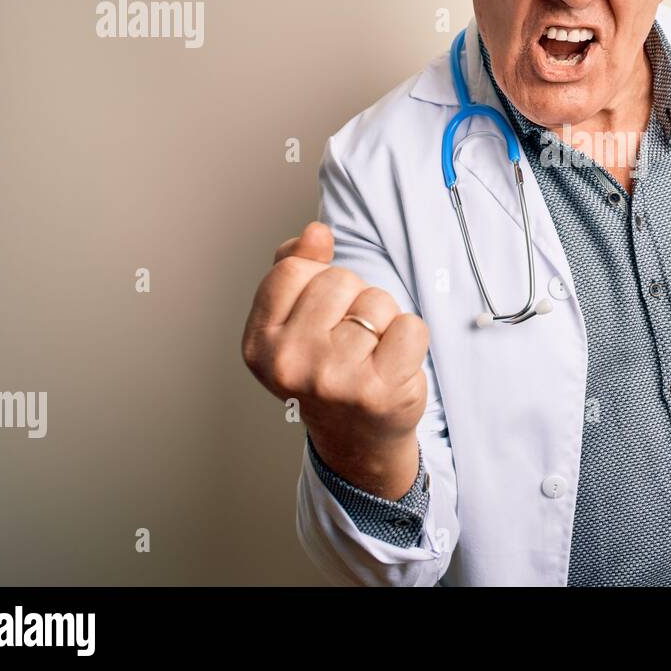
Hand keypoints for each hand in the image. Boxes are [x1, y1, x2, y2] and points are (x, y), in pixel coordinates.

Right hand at [241, 221, 427, 497]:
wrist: (357, 438)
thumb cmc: (327, 368)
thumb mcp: (296, 319)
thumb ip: (297, 267)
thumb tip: (316, 232)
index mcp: (259, 343)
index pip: (293, 270)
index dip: (317, 282)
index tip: (320, 315)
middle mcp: (289, 363)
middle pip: (340, 280)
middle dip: (354, 300)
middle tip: (350, 341)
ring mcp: (333, 379)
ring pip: (378, 302)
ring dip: (384, 321)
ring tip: (371, 355)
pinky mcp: (379, 390)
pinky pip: (411, 326)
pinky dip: (411, 338)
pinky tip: (394, 364)